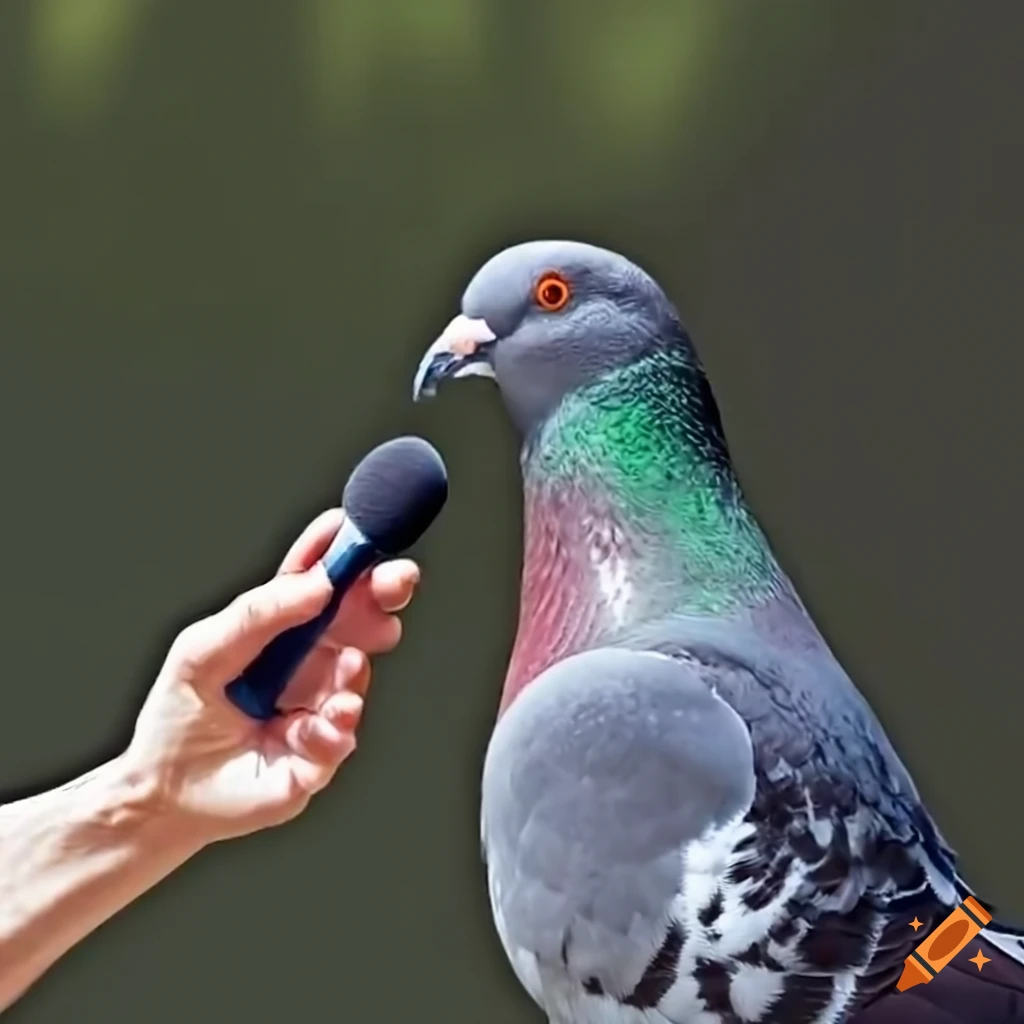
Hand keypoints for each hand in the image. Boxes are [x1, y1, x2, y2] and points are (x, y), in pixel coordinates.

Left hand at [123, 508, 418, 843]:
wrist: (165, 793)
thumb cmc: (180, 714)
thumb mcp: (203, 650)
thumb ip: (258, 614)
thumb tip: (316, 583)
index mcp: (281, 628)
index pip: (320, 579)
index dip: (344, 552)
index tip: (361, 530)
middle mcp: (309, 661)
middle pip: (358, 617)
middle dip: (383, 594)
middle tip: (395, 583)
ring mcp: (319, 705)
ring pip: (358, 674)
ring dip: (354, 668)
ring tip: (345, 669)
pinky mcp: (322, 753)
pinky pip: (343, 735)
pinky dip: (332, 728)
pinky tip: (308, 729)